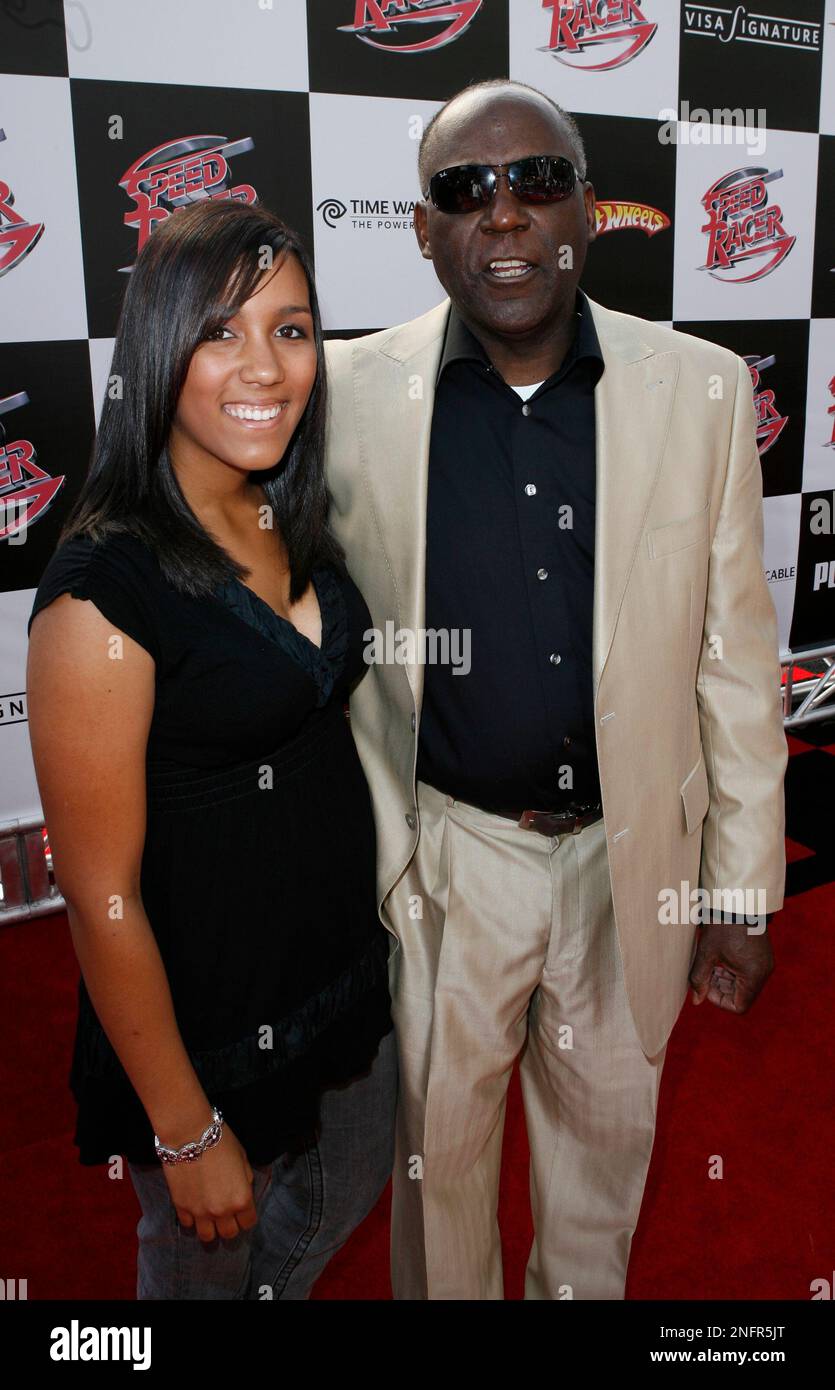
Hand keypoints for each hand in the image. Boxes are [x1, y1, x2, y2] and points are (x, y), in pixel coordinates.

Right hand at [162, 1123, 259, 1241]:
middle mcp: (222, 1211)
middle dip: (230, 1225)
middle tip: (226, 1214)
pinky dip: (192, 1219)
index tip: (243, 1211)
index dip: (246, 1217)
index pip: (249, 1223)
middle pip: (229, 1234)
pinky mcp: (181, 1207)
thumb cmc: (221, 1141)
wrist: (189, 1134)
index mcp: (241, 1199)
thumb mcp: (242, 1158)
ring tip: (209, 1216)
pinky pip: (188, 1225)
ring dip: (211, 1228)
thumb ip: (245, 1180)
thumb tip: (243, 1190)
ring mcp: (200, 1212)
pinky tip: (194, 1206)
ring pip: (208, 1237)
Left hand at [689, 920, 773, 1013]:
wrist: (737, 900)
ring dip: (726, 980)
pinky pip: (748, 974)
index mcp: (753, 975)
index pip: (738, 1006)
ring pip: (744, 985)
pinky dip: (733, 971)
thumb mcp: (706, 954)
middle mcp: (764, 973)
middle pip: (741, 996)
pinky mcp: (763, 956)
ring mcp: (765, 964)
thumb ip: (699, 979)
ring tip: (712, 964)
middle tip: (707, 972)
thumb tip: (696, 1001)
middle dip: (721, 988)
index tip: (706, 984)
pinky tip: (720, 958)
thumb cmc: (721, 926)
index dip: (718, 1000)